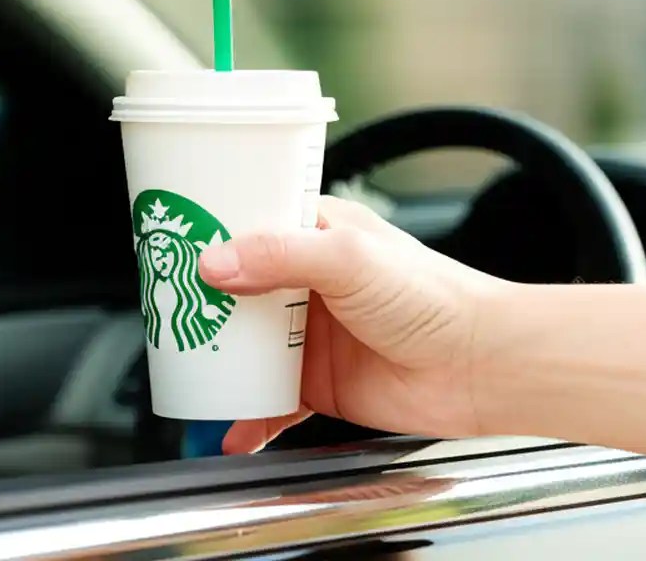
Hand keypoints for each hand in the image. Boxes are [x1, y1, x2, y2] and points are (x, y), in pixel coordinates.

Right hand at [198, 196, 502, 453]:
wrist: (481, 366)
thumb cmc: (437, 298)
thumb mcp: (350, 258)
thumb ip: (282, 255)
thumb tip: (217, 263)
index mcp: (319, 231)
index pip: (249, 218)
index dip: (208, 227)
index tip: (169, 236)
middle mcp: (312, 279)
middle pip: (237, 286)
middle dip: (200, 299)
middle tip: (163, 306)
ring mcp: (314, 334)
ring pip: (246, 345)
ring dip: (215, 357)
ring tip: (181, 365)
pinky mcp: (321, 383)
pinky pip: (270, 400)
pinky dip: (247, 414)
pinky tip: (230, 426)